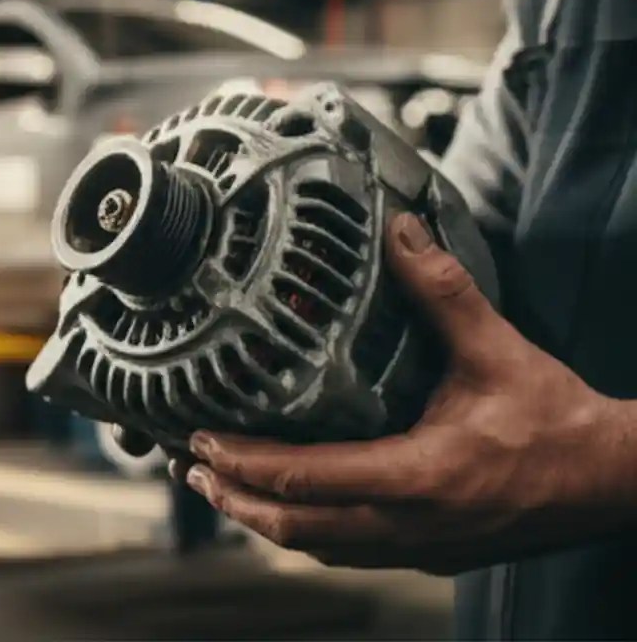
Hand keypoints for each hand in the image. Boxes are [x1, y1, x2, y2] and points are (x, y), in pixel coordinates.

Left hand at [183, 214, 636, 574]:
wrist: (612, 483)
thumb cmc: (559, 426)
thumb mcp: (497, 351)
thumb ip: (443, 292)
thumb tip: (403, 233)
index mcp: (417, 476)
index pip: (305, 479)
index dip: (244, 462)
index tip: (202, 440)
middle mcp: (406, 523)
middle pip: (293, 526)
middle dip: (234, 497)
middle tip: (191, 467)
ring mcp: (413, 546)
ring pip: (315, 545)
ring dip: (262, 518)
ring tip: (223, 486)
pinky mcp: (424, 551)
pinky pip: (344, 549)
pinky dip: (303, 529)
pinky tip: (288, 507)